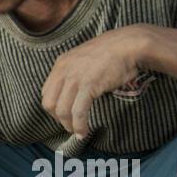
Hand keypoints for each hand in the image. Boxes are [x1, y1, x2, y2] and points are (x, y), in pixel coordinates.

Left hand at [42, 25, 153, 139]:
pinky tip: (83, 132)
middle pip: (49, 103)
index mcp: (61, 64)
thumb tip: (73, 90)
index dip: (53, 108)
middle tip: (69, 125)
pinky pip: (78, 112)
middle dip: (57, 119)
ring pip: (62, 111)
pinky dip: (79, 125)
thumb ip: (74, 72)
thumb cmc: (113, 52)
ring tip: (78, 132)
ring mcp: (75, 78)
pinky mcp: (88, 86)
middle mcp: (64, 71)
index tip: (63, 115)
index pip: (46, 92)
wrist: (130, 44)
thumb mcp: (84, 58)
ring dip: (69, 125)